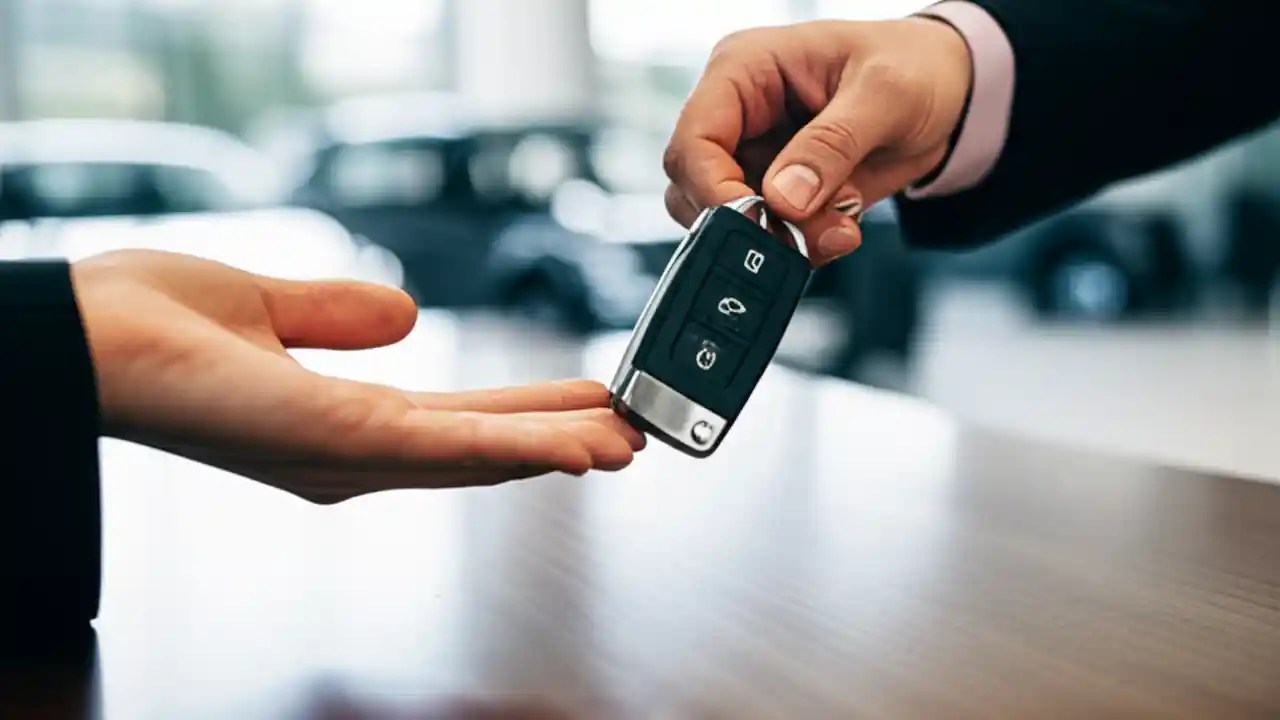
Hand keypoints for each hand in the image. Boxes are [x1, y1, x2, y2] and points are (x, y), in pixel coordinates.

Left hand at [71, 250, 644, 502]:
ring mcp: (352, 454)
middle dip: (561, 440)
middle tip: (633, 432)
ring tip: (630, 442)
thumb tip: (405, 313)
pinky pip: (451, 447)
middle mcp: (354, 452)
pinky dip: (523, 448)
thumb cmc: (146, 325)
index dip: (528, 413)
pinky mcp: (343, 441)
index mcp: (340, 420)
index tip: (588, 400)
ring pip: (483, 457)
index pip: (458, 418)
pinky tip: (577, 444)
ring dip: (562, 450)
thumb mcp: (267, 307)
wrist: (80, 335)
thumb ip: (339, 315)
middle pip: (484, 447)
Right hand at [663, 18, 971, 265]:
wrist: (951, 93)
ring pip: (729, 220)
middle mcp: (738, 114)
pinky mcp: (777, 192)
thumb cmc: (914, 66)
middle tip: (810, 232)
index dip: (713, 188)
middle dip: (752, 221)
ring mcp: (755, 156)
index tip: (756, 221)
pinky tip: (842, 228)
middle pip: (696, 186)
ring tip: (840, 227)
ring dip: (782, 238)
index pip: (695, 138)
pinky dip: (802, 244)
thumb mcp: (885, 93)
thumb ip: (832, 145)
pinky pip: (767, 234)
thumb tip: (783, 199)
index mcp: (745, 70)